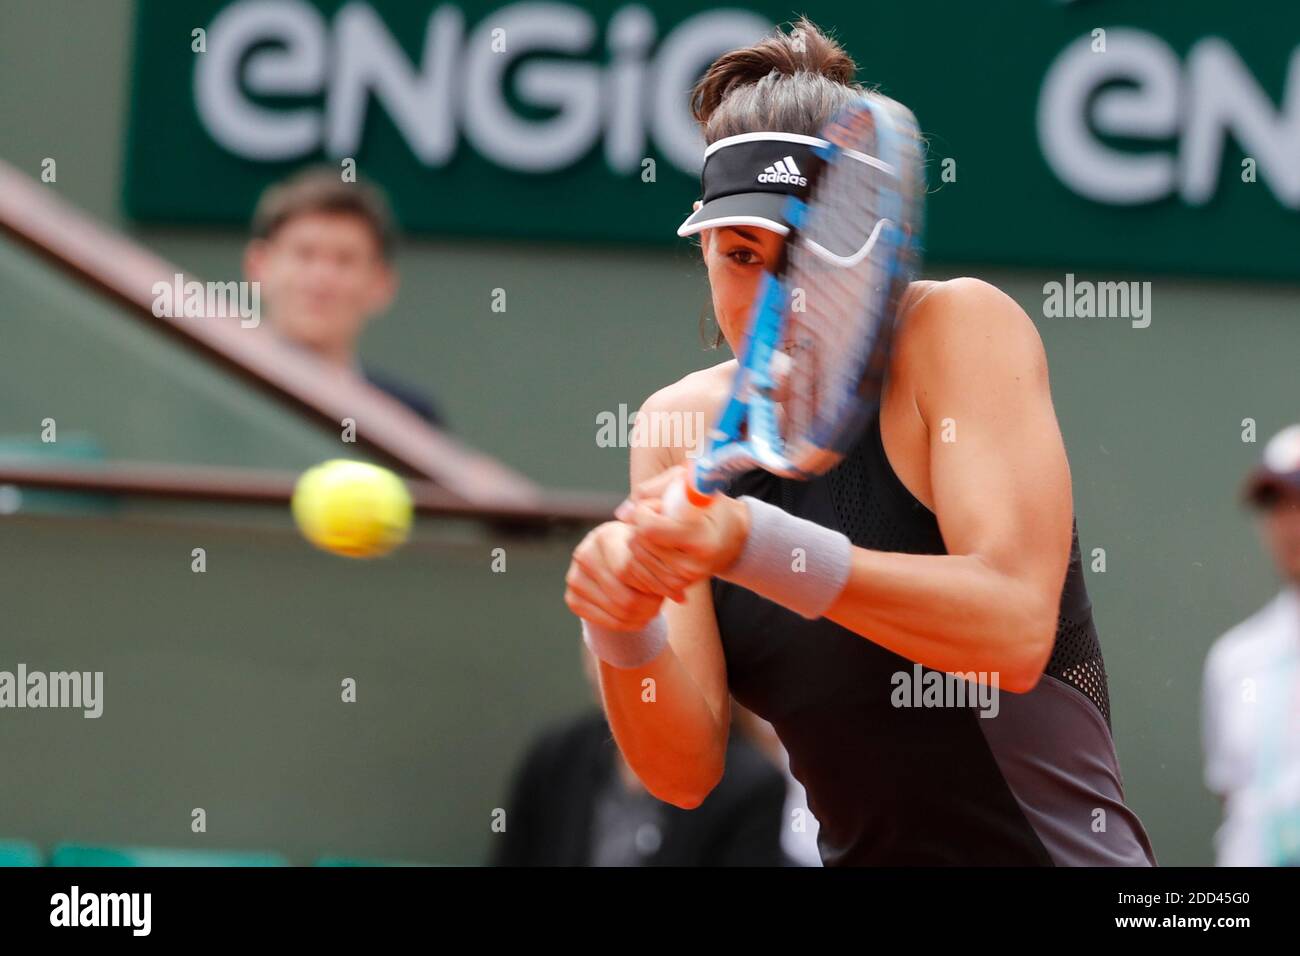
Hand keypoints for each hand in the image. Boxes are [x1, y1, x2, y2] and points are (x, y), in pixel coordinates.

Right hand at [564, 520, 685, 631]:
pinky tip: (638, 617)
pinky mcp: (572, 599)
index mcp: (606, 536)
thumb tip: (682, 598)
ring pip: (618, 612)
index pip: (629, 570)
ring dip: (641, 616)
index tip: (670, 590)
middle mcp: (584, 554)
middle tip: (661, 604)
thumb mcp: (652, 550)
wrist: (612, 558)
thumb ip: (666, 568)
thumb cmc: (638, 552)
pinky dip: (628, 624)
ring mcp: (574, 578)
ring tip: (652, 609)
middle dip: (649, 606)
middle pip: (624, 597)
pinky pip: (606, 622)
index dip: (652, 586)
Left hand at [617, 466, 750, 590]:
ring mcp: (684, 579)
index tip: (658, 505)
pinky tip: (656, 546)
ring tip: (662, 531)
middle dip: (640, 526)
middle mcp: (692, 564)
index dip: (645, 512)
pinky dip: (640, 557)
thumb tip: (622, 514)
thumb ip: (650, 491)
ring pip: (635, 559)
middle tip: (660, 518)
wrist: (731, 536)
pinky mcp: (676, 587)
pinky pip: (639, 573)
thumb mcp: (686, 482)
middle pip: (639, 544)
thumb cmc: (707, 504)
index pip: (649, 529)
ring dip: (640, 541)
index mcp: (699, 538)